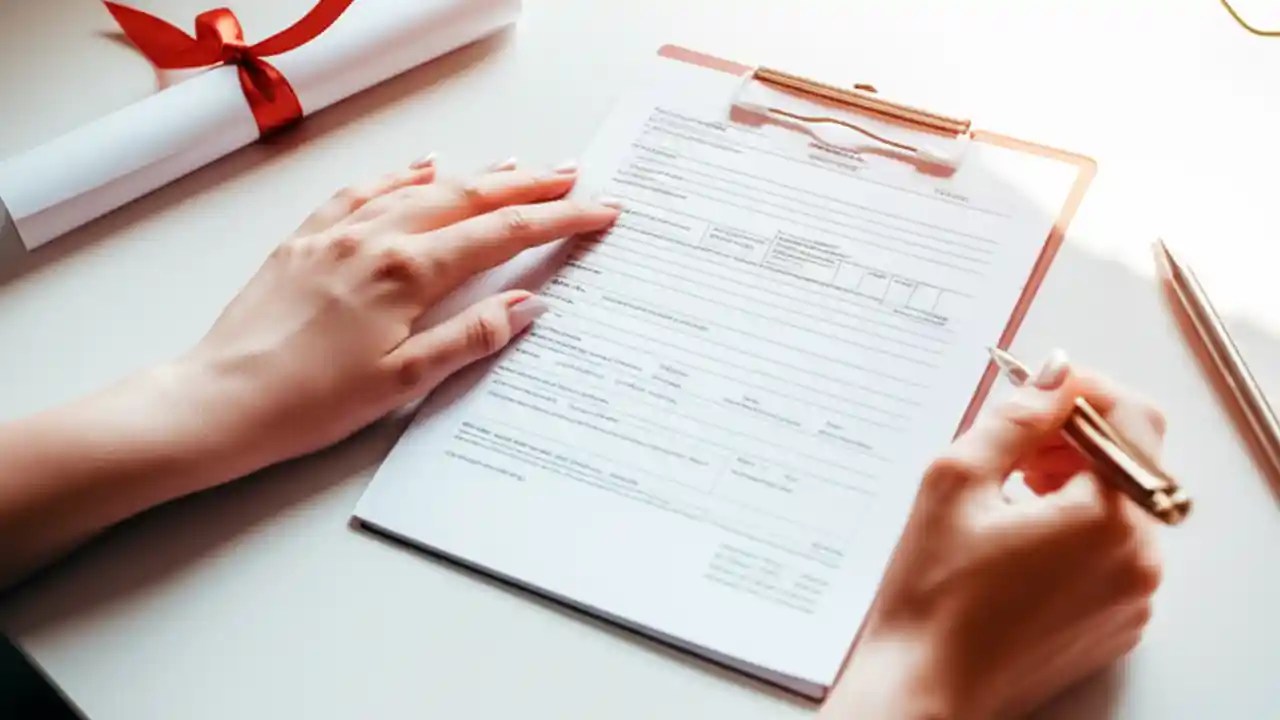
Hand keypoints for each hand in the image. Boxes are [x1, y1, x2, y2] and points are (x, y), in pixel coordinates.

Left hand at [171, 156, 619, 478]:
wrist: (222, 400)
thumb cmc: (309, 401)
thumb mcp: (405, 380)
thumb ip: (471, 336)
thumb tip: (527, 304)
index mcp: (407, 272)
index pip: (501, 234)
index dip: (557, 221)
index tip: (597, 212)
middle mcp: (375, 239)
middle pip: (468, 198)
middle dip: (527, 187)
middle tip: (571, 178)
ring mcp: (338, 233)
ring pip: (420, 188)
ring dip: (473, 175)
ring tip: (515, 167)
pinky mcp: (306, 240)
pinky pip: (363, 191)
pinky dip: (400, 176)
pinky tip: (420, 169)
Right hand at [822, 355, 1164, 718]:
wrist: (926, 686)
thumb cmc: (932, 594)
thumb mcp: (957, 480)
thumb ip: (1014, 418)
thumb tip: (1053, 377)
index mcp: (1108, 519)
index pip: (1132, 418)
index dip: (1085, 390)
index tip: (1039, 392)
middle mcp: (1140, 560)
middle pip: (1131, 461)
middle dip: (1076, 440)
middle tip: (1013, 449)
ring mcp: (1133, 597)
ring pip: (1122, 506)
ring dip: (1074, 484)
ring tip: (1008, 497)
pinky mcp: (1117, 622)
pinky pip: (1114, 553)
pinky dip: (1077, 531)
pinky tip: (1018, 542)